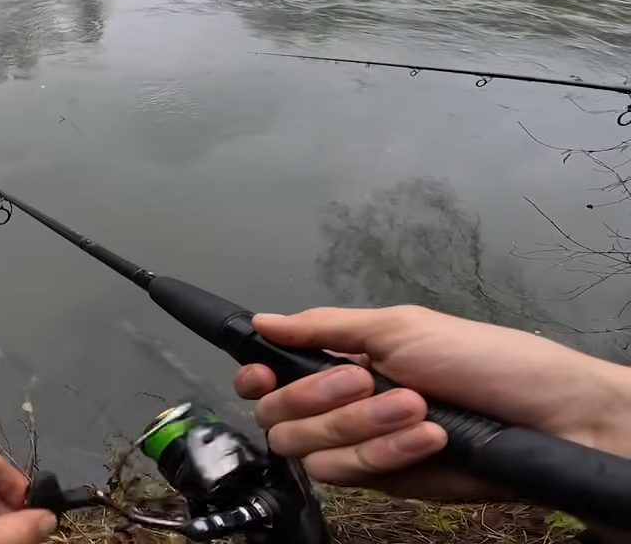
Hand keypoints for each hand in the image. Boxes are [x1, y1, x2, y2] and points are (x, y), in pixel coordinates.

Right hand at [232, 305, 630, 501]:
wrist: (549, 419)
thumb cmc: (483, 360)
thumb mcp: (400, 327)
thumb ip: (324, 328)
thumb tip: (262, 322)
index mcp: (340, 362)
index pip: (271, 377)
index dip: (257, 378)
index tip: (260, 375)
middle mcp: (341, 407)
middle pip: (280, 417)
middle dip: (318, 399)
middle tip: (366, 381)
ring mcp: (361, 448)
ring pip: (311, 452)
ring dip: (360, 426)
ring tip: (417, 408)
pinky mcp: (386, 484)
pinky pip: (354, 476)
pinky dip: (387, 452)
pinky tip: (429, 437)